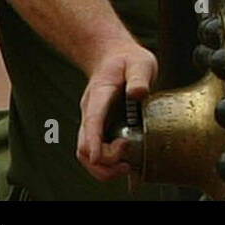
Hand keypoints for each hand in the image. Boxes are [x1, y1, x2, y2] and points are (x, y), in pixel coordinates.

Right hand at [76, 39, 156, 181]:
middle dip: (104, 161)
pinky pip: (96, 152)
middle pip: (84, 146)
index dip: (94, 141)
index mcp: (100, 95)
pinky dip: (107, 164)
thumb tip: (139, 93)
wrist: (113, 56)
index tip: (97, 158)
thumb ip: (139, 77)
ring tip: (127, 168)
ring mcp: (92, 122)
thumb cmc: (126, 60)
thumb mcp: (139, 62)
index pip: (92, 121)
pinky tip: (125, 164)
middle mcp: (91, 113)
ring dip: (103, 167)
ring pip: (86, 154)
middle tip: (128, 162)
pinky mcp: (100, 129)